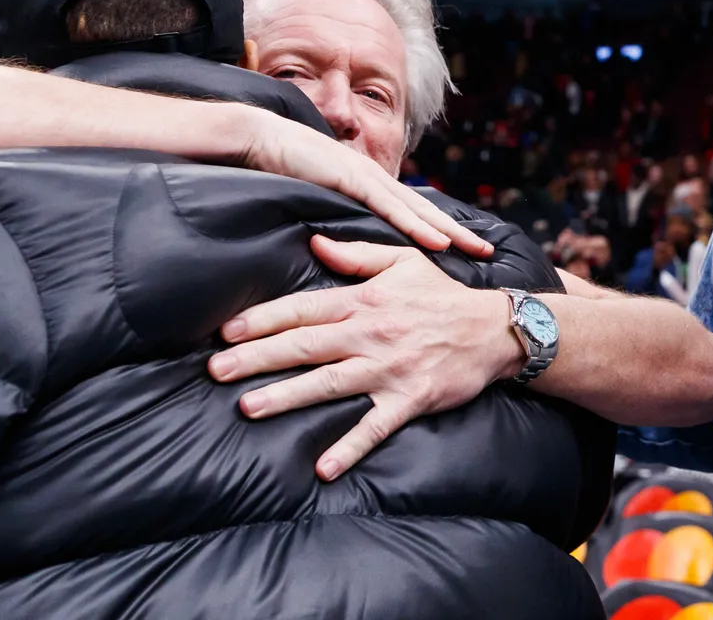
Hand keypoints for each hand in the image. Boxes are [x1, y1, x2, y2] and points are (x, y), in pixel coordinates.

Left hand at [208, 237, 523, 478]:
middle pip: (306, 345)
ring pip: (329, 383)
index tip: (226, 331)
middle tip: (217, 370)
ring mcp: (389, 369)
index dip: (263, 319)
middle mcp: (371, 334)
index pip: (304, 308)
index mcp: (365, 300)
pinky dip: (349, 447)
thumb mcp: (403, 262)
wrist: (495, 330)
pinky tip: (322, 468)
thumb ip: (356, 254)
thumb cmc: (443, 296)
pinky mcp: (409, 399)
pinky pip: (374, 427)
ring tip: (249, 408)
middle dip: (258, 357)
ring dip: (288, 396)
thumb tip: (313, 243)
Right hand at [235, 110, 492, 256]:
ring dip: (449, 231)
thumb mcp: (316, 193)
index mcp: (367, 180)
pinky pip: (391, 208)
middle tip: (487, 250)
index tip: (463, 244)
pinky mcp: (354, 180)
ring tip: (476, 249)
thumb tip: (345, 238)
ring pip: (417, 210)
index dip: (438, 225)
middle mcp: (375, 177)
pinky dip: (417, 226)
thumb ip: (334, 210)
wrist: (259, 138)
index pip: (410, 208)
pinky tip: (439, 242)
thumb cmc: (281, 166)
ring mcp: (367, 177)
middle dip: (458, 230)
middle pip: (425, 209)